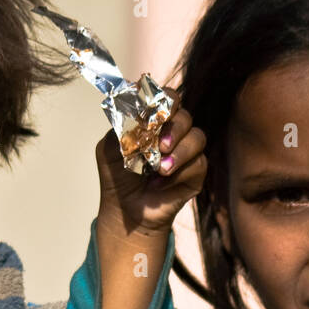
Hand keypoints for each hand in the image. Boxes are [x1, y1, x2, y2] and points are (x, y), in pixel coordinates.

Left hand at [95, 92, 206, 236]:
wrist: (126, 210)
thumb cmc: (118, 177)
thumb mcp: (110, 148)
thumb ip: (121, 125)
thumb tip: (139, 108)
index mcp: (153, 120)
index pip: (166, 98)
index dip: (165, 100)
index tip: (154, 111)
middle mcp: (173, 131)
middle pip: (184, 114)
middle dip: (175, 127)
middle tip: (161, 146)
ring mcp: (186, 151)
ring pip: (197, 137)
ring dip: (180, 152)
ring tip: (161, 169)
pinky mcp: (195, 172)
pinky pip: (199, 164)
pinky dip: (180, 174)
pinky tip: (161, 184)